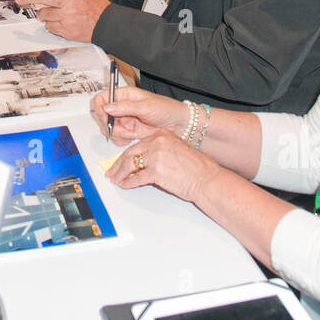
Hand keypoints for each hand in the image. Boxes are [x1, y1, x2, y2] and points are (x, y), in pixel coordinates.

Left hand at [15, 0, 107, 41]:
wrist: (107, 24)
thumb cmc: (98, 7)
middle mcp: (69, 4)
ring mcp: (67, 18)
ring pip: (45, 14)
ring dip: (41, 14)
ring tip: (42, 13)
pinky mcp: (66, 30)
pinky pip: (51, 27)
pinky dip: (50, 25)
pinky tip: (54, 22)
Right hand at [91, 85, 187, 145]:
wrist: (179, 124)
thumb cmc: (166, 109)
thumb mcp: (145, 106)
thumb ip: (125, 107)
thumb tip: (107, 107)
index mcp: (124, 95)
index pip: (102, 99)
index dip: (100, 109)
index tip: (106, 118)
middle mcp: (122, 107)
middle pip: (103, 116)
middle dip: (111, 125)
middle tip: (123, 129)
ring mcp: (125, 120)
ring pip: (109, 128)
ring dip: (118, 134)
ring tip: (132, 134)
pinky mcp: (129, 131)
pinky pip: (117, 137)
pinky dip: (121, 140)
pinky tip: (133, 138)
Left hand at [104, 130, 218, 202]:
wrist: (206, 179)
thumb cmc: (196, 169)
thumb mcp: (177, 150)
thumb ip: (160, 152)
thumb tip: (144, 161)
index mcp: (163, 135)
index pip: (138, 144)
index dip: (127, 154)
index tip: (120, 161)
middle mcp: (158, 142)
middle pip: (131, 153)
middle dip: (119, 164)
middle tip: (112, 171)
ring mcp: (156, 156)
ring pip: (130, 164)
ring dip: (120, 173)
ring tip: (116, 179)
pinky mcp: (156, 171)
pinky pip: (137, 177)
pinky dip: (129, 182)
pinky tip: (125, 184)